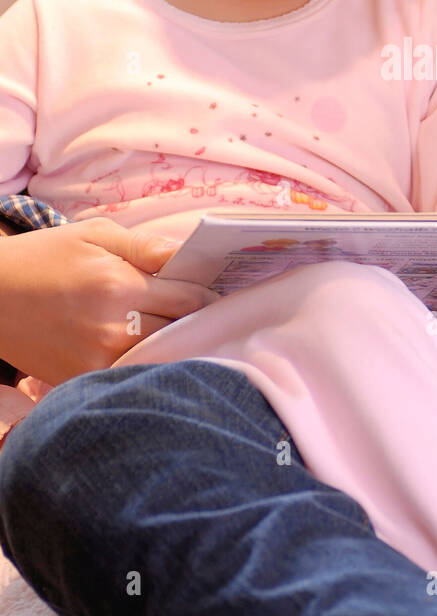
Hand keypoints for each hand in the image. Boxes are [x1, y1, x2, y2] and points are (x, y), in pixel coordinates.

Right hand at [0, 219, 218, 384]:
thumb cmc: (42, 258)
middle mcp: (113, 328)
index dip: (206, 296)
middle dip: (192, 320)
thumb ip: (144, 246)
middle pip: (179, 331)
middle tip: (199, 311)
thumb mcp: (93, 235)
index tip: (215, 293)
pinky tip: (139, 346)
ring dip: (170, 343)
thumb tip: (188, 254)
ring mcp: (97, 360)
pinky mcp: (82, 380)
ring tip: (170, 328)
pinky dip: (142, 363)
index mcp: (119, 286)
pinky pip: (130, 374)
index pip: (189, 299)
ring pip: (159, 356)